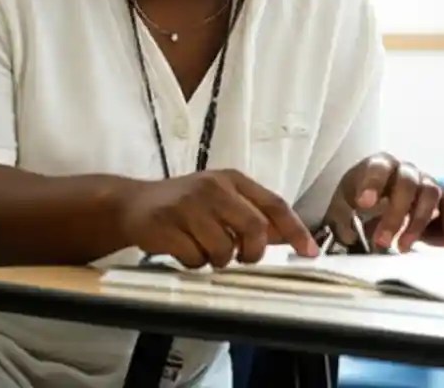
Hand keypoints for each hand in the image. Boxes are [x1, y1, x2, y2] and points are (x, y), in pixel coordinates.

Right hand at [116, 169, 318, 268]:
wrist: (133, 204)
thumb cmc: (186, 205)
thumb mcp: (222, 200)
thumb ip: (254, 215)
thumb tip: (291, 237)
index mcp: (232, 180)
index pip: (274, 204)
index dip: (295, 230)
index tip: (310, 252)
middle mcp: (213, 187)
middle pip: (254, 229)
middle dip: (252, 252)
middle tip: (241, 257)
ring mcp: (188, 205)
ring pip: (223, 249)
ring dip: (217, 260)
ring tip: (203, 249)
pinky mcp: (165, 225)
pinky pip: (194, 258)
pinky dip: (193, 263)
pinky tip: (183, 250)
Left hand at [325, 153, 443, 252]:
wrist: (380, 210)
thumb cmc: (360, 206)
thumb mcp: (343, 209)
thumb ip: (342, 220)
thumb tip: (347, 236)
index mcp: (380, 166)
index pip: (379, 168)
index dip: (373, 183)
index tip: (364, 204)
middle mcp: (407, 171)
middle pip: (407, 183)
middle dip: (395, 214)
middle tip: (381, 241)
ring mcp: (427, 183)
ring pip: (431, 194)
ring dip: (418, 223)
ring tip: (402, 248)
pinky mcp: (443, 200)